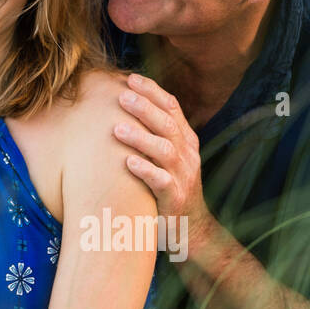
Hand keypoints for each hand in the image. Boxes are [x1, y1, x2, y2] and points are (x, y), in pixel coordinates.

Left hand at [113, 73, 211, 242]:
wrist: (192, 229)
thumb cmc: (169, 189)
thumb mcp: (168, 158)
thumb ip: (154, 135)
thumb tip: (123, 106)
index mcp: (186, 140)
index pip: (172, 107)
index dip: (152, 91)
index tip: (130, 79)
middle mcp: (187, 155)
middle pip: (167, 124)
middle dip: (144, 108)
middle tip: (121, 96)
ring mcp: (184, 177)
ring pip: (165, 151)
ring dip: (141, 138)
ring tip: (117, 129)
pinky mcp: (176, 199)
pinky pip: (162, 182)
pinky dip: (146, 171)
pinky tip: (129, 163)